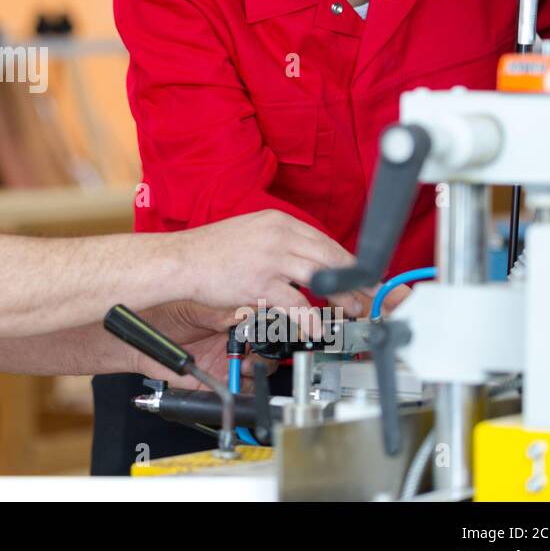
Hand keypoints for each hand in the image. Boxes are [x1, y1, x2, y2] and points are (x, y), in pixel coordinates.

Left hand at [126, 300, 276, 390]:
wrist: (137, 340)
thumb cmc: (160, 315)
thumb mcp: (190, 309)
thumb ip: (216, 314)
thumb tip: (241, 314)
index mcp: (228, 318)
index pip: (258, 322)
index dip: (267, 326)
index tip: (268, 328)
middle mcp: (230, 341)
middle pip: (263, 348)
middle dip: (264, 351)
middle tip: (253, 350)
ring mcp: (224, 361)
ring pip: (255, 369)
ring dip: (256, 368)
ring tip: (243, 365)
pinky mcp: (214, 381)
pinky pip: (238, 389)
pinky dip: (243, 386)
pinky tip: (236, 377)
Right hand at [181, 210, 355, 316]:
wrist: (180, 260)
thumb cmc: (210, 252)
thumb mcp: (251, 234)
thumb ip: (280, 244)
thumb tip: (307, 262)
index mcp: (278, 222)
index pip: (325, 241)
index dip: (348, 262)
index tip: (361, 276)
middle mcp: (278, 235)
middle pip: (331, 257)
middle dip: (355, 280)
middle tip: (368, 297)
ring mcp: (270, 258)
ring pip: (321, 278)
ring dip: (342, 298)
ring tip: (351, 312)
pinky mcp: (259, 282)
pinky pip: (296, 303)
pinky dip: (311, 318)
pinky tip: (317, 328)